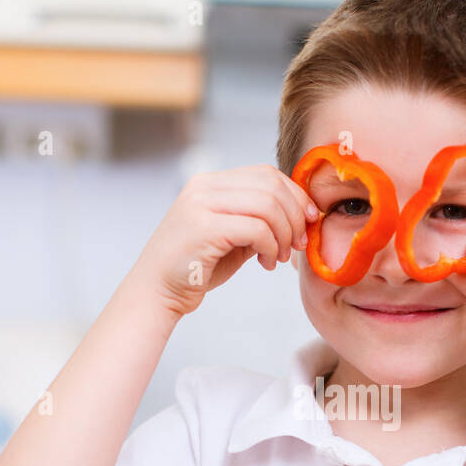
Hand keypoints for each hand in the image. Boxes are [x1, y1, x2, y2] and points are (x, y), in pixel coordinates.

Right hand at [136, 164, 316, 318]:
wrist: (157, 292)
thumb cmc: (197, 267)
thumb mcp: (233, 236)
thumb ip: (259, 220)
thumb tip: (300, 214)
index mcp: (210, 182)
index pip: (265, 173)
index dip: (295, 195)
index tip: (307, 221)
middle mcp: (204, 186)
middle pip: (271, 185)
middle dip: (295, 215)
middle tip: (297, 244)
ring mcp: (201, 204)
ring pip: (267, 206)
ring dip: (284, 234)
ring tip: (279, 257)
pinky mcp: (204, 228)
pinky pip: (257, 229)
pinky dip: (271, 246)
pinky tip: (266, 263)